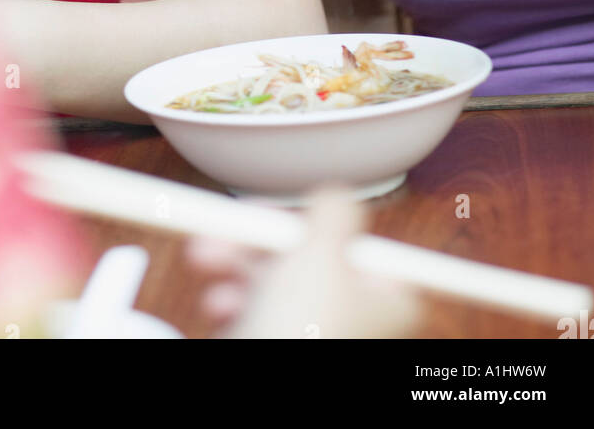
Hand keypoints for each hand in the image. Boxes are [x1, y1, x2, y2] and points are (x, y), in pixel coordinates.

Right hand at [186, 187, 419, 339]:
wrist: (258, 399)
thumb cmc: (302, 335)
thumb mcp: (322, 252)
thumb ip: (335, 210)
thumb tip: (337, 194)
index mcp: (386, 297)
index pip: (358, 241)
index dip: (315, 224)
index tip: (284, 215)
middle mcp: (353, 316)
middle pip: (305, 253)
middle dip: (255, 239)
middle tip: (224, 231)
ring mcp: (314, 332)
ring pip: (272, 277)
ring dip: (234, 265)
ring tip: (207, 263)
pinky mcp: (277, 342)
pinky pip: (254, 307)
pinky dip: (231, 299)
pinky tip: (217, 304)